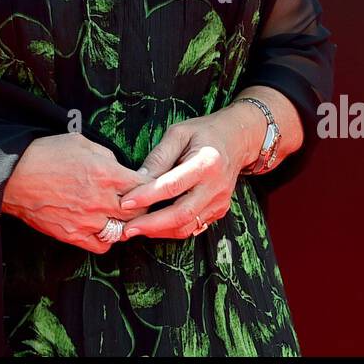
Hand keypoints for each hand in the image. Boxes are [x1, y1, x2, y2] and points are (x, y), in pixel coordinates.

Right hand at [1, 132, 151, 253]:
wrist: (14, 176)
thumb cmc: (44, 154)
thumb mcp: (81, 142)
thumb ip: (106, 156)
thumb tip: (119, 167)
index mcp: (105, 173)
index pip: (144, 184)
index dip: (150, 184)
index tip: (148, 184)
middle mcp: (101, 199)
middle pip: (138, 210)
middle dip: (141, 204)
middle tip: (137, 201)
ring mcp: (88, 221)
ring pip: (123, 230)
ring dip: (125, 223)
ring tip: (119, 215)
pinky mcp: (73, 235)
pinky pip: (102, 246)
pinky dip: (106, 239)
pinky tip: (102, 228)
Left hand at [113, 105, 267, 240]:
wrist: (237, 140)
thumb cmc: (204, 132)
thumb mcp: (179, 133)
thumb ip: (159, 156)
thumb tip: (138, 178)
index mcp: (206, 163)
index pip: (172, 185)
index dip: (147, 196)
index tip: (125, 203)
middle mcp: (216, 186)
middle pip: (181, 214)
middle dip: (151, 224)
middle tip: (126, 229)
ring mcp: (220, 202)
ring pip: (187, 226)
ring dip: (159, 231)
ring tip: (135, 229)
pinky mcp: (219, 211)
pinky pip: (193, 227)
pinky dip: (171, 229)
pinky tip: (154, 226)